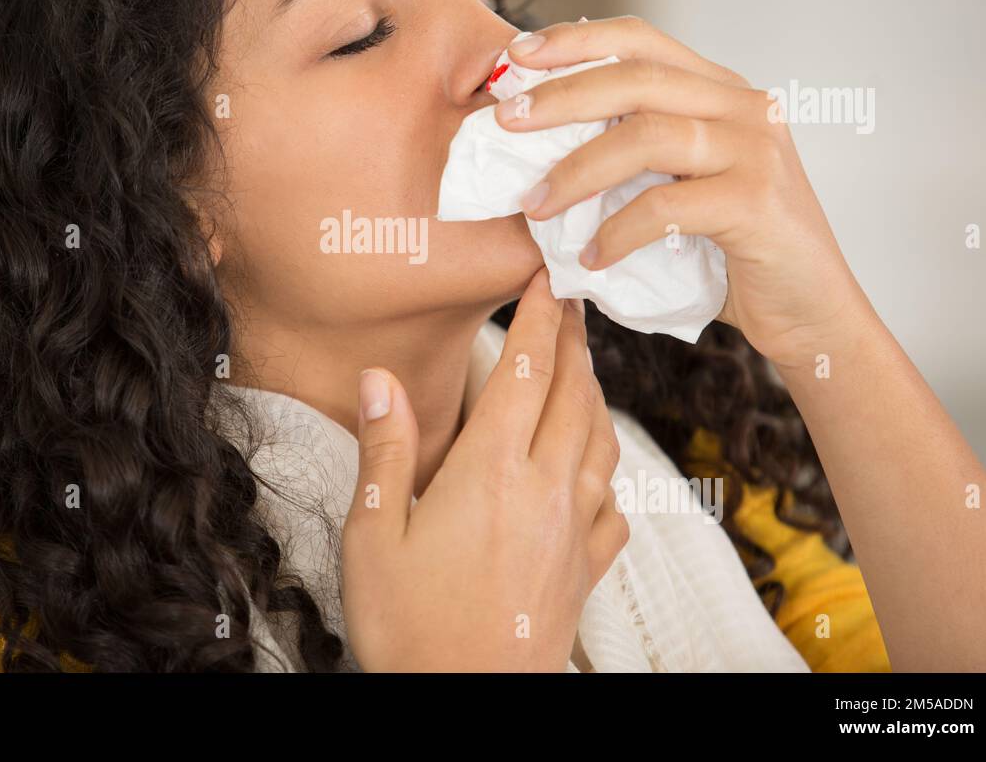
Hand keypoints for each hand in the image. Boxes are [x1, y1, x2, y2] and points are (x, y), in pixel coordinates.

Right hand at [341, 268, 627, 671]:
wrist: (466, 709)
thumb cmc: (409, 627)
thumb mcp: (372, 537)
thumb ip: (384, 451)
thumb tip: (380, 378)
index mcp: (490, 472)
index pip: (525, 372)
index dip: (539, 317)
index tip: (547, 277)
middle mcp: (544, 490)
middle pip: (573, 393)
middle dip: (574, 340)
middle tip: (572, 301)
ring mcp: (573, 531)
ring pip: (601, 438)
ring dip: (595, 391)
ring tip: (584, 365)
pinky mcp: (585, 569)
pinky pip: (614, 501)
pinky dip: (609, 466)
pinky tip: (596, 467)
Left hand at [498, 16, 875, 368]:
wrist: (812, 313)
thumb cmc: (736, 253)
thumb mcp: (683, 186)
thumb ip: (637, 155)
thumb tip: (540, 144)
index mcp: (721, 92)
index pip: (642, 40)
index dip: (575, 40)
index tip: (516, 55)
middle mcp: (743, 107)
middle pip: (636, 79)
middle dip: (559, 97)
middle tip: (503, 123)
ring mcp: (755, 150)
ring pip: (646, 137)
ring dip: (576, 171)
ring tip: (534, 205)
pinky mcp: (757, 202)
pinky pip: (665, 206)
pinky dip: (617, 232)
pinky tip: (590, 258)